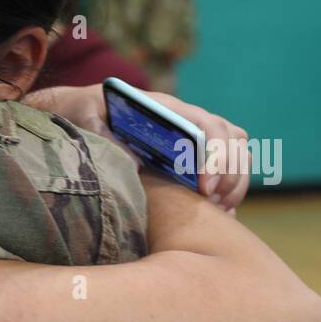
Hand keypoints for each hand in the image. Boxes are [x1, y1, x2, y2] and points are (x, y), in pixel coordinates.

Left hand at [29, 85, 250, 212]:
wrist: (83, 110)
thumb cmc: (84, 111)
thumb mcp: (86, 117)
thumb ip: (104, 134)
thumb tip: (134, 160)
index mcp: (167, 108)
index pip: (207, 125)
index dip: (215, 155)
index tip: (204, 187)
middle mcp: (187, 118)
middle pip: (232, 139)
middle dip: (230, 173)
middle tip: (212, 203)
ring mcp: (194, 135)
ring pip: (237, 151)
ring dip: (235, 181)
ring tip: (218, 209)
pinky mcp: (193, 153)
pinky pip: (226, 167)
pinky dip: (229, 189)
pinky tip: (219, 213)